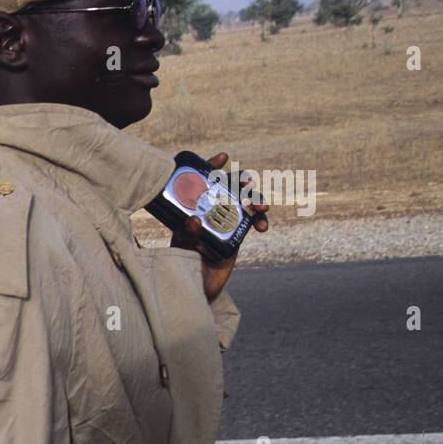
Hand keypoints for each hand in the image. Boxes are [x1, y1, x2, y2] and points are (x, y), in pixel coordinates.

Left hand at [170, 152, 268, 301]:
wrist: (195, 286)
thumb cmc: (181, 265)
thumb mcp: (180, 249)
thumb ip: (186, 236)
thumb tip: (193, 221)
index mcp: (192, 207)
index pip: (201, 181)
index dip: (212, 167)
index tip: (223, 157)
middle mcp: (210, 210)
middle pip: (227, 187)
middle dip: (240, 181)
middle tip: (247, 182)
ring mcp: (225, 220)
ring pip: (244, 202)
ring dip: (256, 199)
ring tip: (261, 206)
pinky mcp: (237, 233)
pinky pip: (253, 221)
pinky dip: (260, 220)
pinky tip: (262, 227)